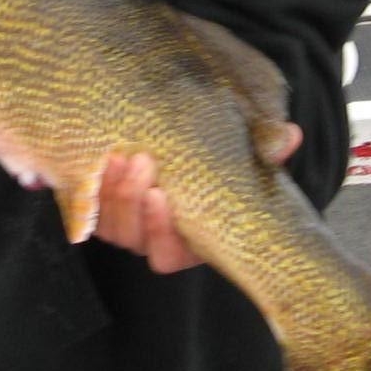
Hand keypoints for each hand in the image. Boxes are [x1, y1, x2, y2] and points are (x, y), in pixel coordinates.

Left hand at [95, 125, 302, 274]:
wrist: (190, 116)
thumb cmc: (227, 137)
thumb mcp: (249, 135)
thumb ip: (266, 141)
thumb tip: (288, 138)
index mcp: (195, 237)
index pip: (170, 255)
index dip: (162, 232)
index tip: (161, 196)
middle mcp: (156, 234)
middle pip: (131, 238)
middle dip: (130, 201)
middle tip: (139, 159)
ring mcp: (126, 216)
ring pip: (106, 221)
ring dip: (106, 190)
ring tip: (116, 151)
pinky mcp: (100, 196)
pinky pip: (83, 202)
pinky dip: (84, 181)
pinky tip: (93, 150)